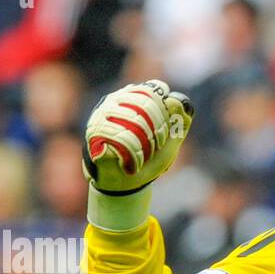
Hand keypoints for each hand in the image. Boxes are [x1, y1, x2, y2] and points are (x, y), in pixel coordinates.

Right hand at [83, 79, 193, 230]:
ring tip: (145, 155)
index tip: (165, 131)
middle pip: (147, 102)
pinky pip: (124, 137)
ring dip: (148, 143)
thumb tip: (179, 101)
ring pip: (136, 119)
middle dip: (159, 129)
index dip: (166, 112)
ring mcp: (103, 113)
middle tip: (157, 145)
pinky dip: (136, 155)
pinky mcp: (95, 130)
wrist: (126, 183)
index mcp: (135, 96)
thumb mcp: (171, 141)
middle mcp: (116, 99)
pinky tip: (134, 163)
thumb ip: (179, 122)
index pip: (155, 90)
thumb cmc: (148, 158)